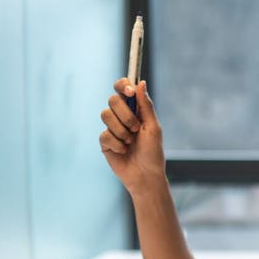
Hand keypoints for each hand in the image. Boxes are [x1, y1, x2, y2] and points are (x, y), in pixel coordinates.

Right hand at [99, 79, 165, 196]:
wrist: (145, 176)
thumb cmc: (153, 152)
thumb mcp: (153, 127)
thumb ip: (145, 105)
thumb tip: (140, 82)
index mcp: (135, 109)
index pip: (123, 88)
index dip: (123, 85)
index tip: (129, 92)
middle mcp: (122, 116)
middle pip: (112, 99)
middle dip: (125, 115)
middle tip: (135, 128)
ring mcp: (112, 128)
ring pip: (106, 115)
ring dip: (121, 130)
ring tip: (130, 142)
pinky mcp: (105, 142)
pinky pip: (104, 134)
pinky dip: (117, 144)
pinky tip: (123, 151)